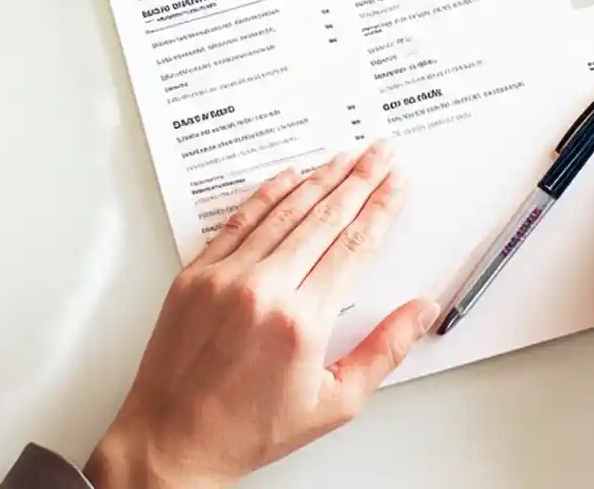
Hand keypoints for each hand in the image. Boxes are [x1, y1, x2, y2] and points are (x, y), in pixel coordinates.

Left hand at [85, 141, 438, 487]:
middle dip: (360, 178)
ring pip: (284, 211)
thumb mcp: (335, 402)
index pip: (355, 245)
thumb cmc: (249, 430)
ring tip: (347, 156)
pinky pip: (238, 221)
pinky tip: (289, 177)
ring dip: (320, 178)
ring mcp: (225, 277)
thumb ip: (385, 350)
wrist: (171, 442)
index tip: (398, 181)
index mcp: (302, 321)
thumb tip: (422, 309)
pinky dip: (267, 195)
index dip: (382, 207)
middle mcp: (263, 289)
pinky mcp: (195, 275)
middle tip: (381, 151)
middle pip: (325, 217)